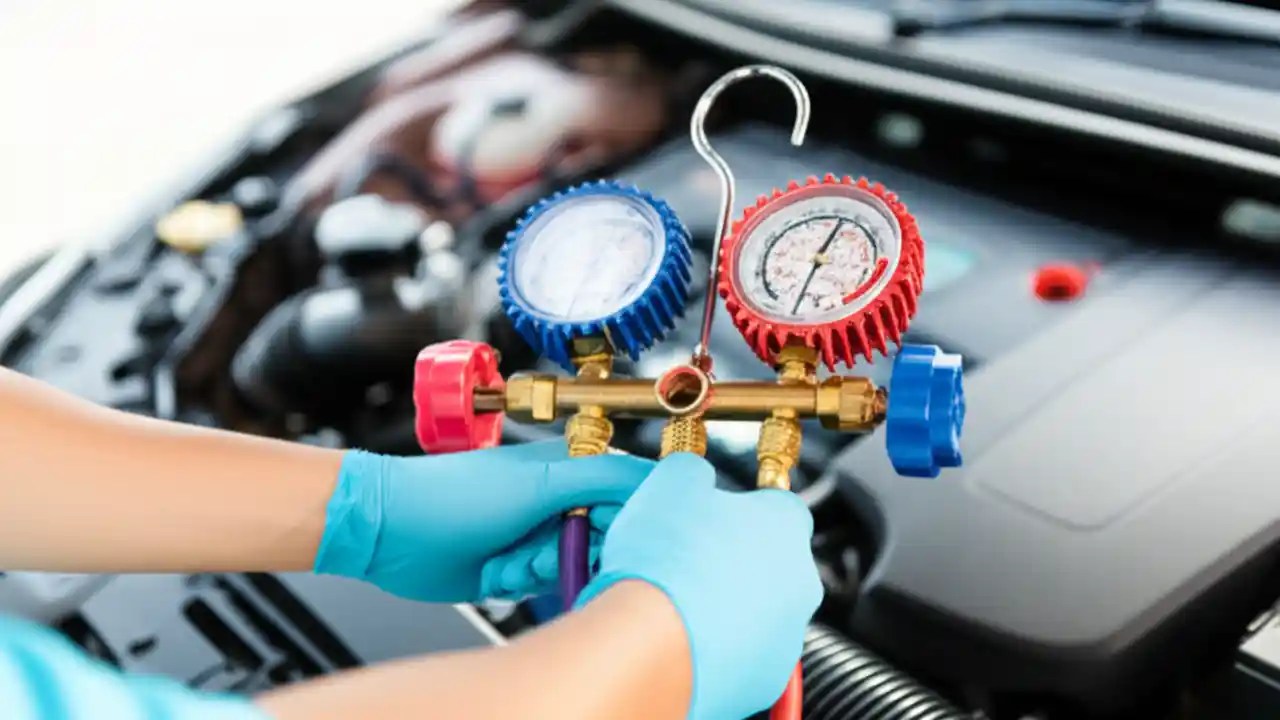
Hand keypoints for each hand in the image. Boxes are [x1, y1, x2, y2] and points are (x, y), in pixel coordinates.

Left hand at [314, 441, 652, 601]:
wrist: (390, 531)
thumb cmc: (453, 496)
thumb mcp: (539, 483)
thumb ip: (604, 480)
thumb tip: (661, 479)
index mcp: (572, 468)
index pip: (630, 497)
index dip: (624, 525)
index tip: (602, 538)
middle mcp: (561, 499)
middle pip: (606, 538)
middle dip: (575, 554)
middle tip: (540, 550)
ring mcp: (539, 533)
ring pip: (576, 566)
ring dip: (543, 571)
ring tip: (508, 559)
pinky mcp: (520, 565)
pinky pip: (546, 585)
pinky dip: (521, 584)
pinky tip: (494, 571)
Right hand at [576, 453, 821, 719]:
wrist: (653, 645)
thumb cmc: (667, 562)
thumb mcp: (671, 482)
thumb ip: (691, 469)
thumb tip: (692, 472)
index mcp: (786, 524)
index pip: (777, 503)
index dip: (742, 506)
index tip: (717, 510)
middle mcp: (800, 581)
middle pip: (770, 560)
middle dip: (733, 558)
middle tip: (688, 558)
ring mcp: (787, 634)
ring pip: (757, 610)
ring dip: (725, 603)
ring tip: (677, 602)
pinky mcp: (765, 679)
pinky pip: (743, 653)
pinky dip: (718, 646)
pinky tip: (682, 637)